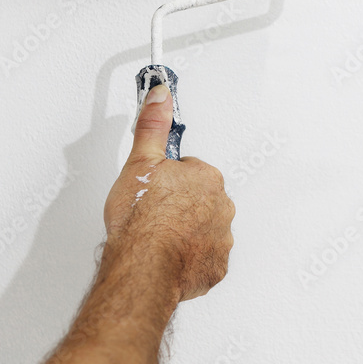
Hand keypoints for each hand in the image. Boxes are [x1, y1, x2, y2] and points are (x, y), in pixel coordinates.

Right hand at [104, 84, 234, 301]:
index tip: (156, 187)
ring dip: (187, 231)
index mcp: (208, 179)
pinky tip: (170, 256)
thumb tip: (161, 95)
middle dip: (181, 204)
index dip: (169, 179)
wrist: (142, 267)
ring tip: (159, 236)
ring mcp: (221, 239)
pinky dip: (191, 258)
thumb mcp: (140, 161)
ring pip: (205, 229)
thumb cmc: (141, 221)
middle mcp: (222, 208)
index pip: (192, 170)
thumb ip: (153, 125)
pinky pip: (205, 258)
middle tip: (154, 212)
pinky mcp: (216, 267)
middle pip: (201, 199)